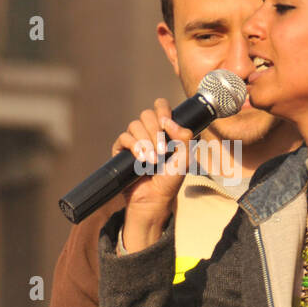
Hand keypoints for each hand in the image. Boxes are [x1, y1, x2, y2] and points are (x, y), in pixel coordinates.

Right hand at [112, 98, 193, 250]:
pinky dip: (134, 147)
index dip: (162, 109)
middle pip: (146, 114)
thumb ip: (185, 138)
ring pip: (135, 125)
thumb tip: (169, 122)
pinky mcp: (122, 150)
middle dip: (155, 131)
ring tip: (153, 160)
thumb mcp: (185, 159)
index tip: (167, 124)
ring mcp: (134, 140)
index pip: (160, 106)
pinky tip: (141, 159)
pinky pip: (124, 138)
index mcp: (165, 130)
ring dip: (146, 142)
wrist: (154, 199)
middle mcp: (149, 132)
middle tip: (163, 150)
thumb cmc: (170, 181)